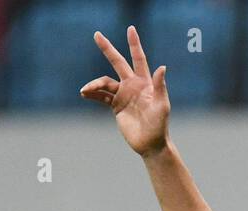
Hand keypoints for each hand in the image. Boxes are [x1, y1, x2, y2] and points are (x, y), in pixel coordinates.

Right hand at [80, 26, 169, 156]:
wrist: (150, 144)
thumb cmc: (160, 125)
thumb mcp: (162, 106)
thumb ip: (160, 86)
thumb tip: (162, 66)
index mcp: (145, 83)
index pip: (139, 59)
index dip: (134, 44)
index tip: (130, 29)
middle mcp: (133, 86)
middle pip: (118, 62)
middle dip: (108, 49)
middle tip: (96, 34)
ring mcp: (123, 95)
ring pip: (104, 82)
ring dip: (94, 85)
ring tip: (86, 90)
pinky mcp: (116, 106)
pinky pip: (101, 96)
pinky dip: (92, 94)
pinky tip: (85, 94)